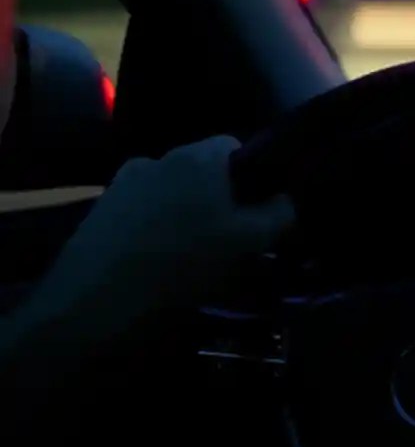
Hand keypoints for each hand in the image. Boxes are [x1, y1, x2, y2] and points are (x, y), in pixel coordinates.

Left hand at [29, 135, 293, 326]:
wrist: (96, 301)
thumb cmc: (184, 264)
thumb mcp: (249, 243)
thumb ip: (279, 214)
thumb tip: (287, 199)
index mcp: (198, 157)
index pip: (235, 146)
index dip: (253, 178)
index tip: (258, 214)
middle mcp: (159, 158)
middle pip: (202, 171)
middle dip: (218, 199)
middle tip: (230, 240)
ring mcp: (123, 184)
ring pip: (171, 194)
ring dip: (184, 215)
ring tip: (190, 258)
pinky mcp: (99, 212)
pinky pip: (142, 213)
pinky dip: (154, 230)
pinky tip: (157, 264)